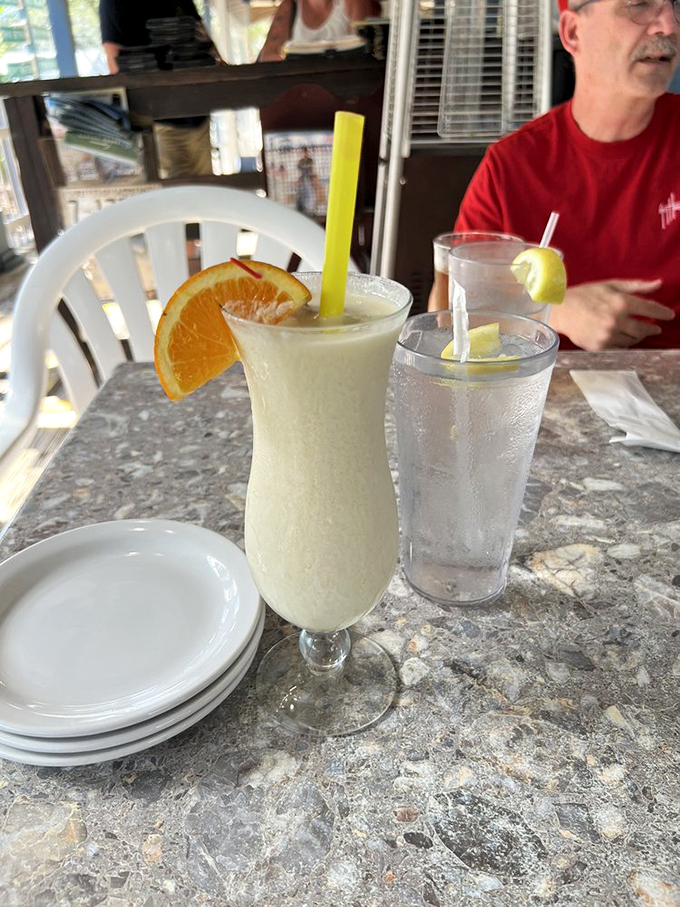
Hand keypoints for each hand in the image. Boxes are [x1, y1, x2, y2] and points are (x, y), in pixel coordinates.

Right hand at [549, 279, 674, 349]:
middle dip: (652, 329)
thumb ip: (637, 286)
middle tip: (654, 328)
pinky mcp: (600, 346)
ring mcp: (608, 335)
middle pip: (644, 329)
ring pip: (632, 340)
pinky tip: (622, 337)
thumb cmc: (586, 295)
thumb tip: (659, 283)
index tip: (669, 316)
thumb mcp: (611, 285)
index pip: (650, 310)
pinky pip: (619, 348)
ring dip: (638, 337)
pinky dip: (624, 343)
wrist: (561, 311)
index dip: (663, 313)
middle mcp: (616, 320)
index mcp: (621, 302)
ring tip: (637, 332)